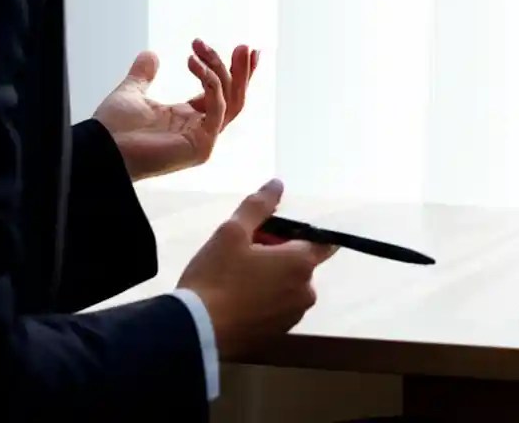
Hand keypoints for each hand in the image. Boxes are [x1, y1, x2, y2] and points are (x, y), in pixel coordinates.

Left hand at [92, 40, 259, 180]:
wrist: (101, 148)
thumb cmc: (113, 129)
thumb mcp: (131, 93)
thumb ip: (143, 75)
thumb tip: (150, 53)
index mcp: (188, 120)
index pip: (221, 94)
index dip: (233, 72)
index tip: (242, 49)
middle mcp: (201, 130)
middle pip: (235, 99)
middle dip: (241, 71)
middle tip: (243, 46)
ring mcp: (204, 140)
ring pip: (231, 101)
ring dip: (224, 71)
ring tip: (205, 47)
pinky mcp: (202, 145)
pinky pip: (217, 108)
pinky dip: (209, 81)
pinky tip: (192, 61)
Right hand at [178, 179, 335, 358]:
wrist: (195, 332)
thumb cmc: (215, 278)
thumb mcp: (231, 233)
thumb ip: (258, 206)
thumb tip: (277, 184)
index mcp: (301, 264)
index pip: (322, 242)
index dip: (299, 234)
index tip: (273, 234)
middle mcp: (306, 292)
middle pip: (299, 264)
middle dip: (277, 255)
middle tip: (241, 254)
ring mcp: (293, 316)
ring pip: (287, 287)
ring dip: (270, 278)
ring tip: (234, 278)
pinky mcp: (277, 334)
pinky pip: (276, 308)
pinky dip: (263, 301)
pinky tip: (235, 299)